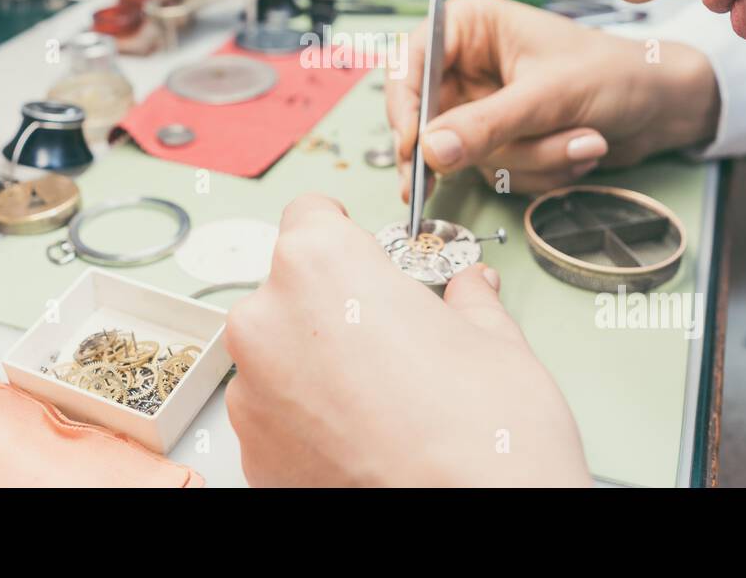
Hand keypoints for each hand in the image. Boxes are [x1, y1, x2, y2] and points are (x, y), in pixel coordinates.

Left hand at [224, 193, 590, 486]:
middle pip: (290, 287)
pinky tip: (360, 437)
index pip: (310, 215)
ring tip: (381, 399)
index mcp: (320, 265)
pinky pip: (273, 414)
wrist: (479, 530)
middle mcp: (267, 320)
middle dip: (335, 304)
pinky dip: (305, 419)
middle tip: (391, 338)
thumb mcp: (495, 342)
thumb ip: (467, 300)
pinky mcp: (250, 455)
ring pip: (278, 353)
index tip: (365, 254)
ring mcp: (251, 392)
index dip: (345, 234)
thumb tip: (469, 289)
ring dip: (315, 363)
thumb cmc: (486, 438)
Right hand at [386, 0, 719, 195]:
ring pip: (468, 153)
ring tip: (579, 142)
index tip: (415, 148)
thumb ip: (486, 125)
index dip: (405, 108)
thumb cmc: (615, 74)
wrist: (664, 106)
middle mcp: (469, 63)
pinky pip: (494, 169)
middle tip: (478, 175)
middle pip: (432, 119)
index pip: (409, 63)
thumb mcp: (548, 98)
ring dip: (526, 160)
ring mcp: (484, 104)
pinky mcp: (503, 138)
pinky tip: (577, 152)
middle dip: (480, 148)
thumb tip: (429, 150)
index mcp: (471, 25)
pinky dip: (537, 171)